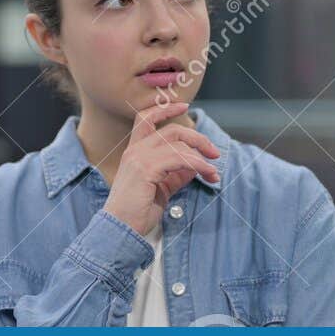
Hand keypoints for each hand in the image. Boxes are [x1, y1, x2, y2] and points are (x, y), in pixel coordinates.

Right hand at [103, 101, 220, 236]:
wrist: (120, 230)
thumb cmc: (138, 211)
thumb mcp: (162, 187)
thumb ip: (177, 173)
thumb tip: (197, 165)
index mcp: (134, 152)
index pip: (145, 118)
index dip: (165, 109)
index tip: (184, 105)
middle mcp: (135, 151)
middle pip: (171, 130)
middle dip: (198, 138)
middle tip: (215, 153)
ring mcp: (138, 159)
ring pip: (179, 144)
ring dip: (202, 156)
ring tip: (214, 172)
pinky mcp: (146, 169)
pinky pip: (180, 159)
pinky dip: (199, 165)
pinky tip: (207, 174)